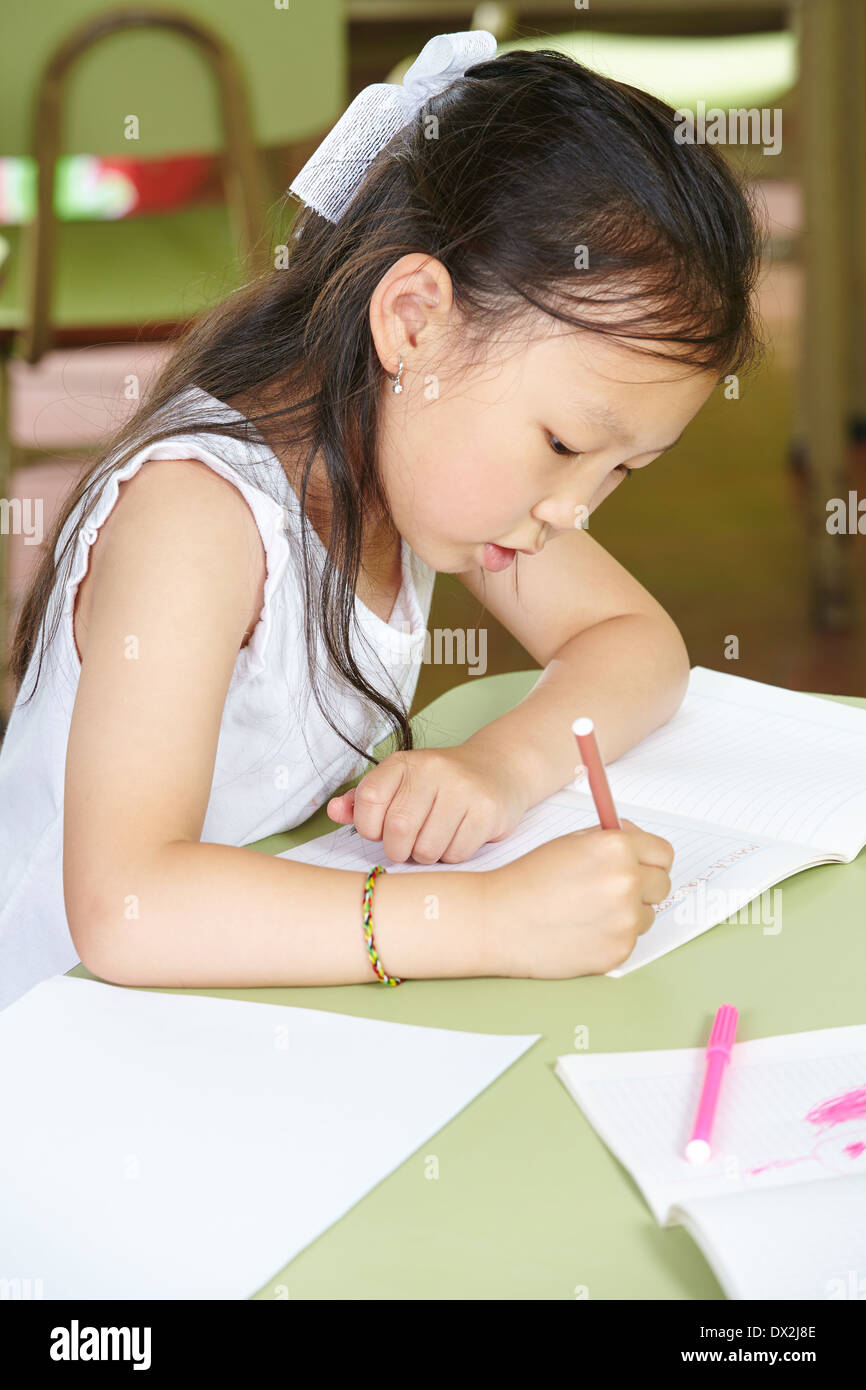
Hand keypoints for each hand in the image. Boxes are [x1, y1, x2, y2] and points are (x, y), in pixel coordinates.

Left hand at [326, 744, 530, 863]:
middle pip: (397, 830)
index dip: (368, 827)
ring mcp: (461, 789)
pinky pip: (456, 854)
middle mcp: (432, 770)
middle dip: (399, 849)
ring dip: (427, 855)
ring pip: (426, 849)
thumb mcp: (400, 783)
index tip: (380, 830)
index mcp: (403, 763)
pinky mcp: (486, 810)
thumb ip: (363, 800)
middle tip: (409, 844)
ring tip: (435, 837)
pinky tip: (458, 836)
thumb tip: (332, 811)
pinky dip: (452, 856)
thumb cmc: (439, 785)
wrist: (497, 770)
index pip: (367, 801)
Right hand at [492, 818, 673, 977]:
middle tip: (613, 890)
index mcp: (617, 848)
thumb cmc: (528, 879)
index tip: (641, 864)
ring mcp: (625, 920)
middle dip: (644, 885)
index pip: (664, 853)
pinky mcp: (618, 951)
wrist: (498, 920)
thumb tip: (640, 844)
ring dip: (629, 913)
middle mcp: (627, 882)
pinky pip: (631, 940)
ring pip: (648, 915)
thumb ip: (611, 840)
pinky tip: (582, 930)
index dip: (650, 858)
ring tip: (589, 912)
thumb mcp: (571, 841)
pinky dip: (612, 936)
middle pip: (663, 884)